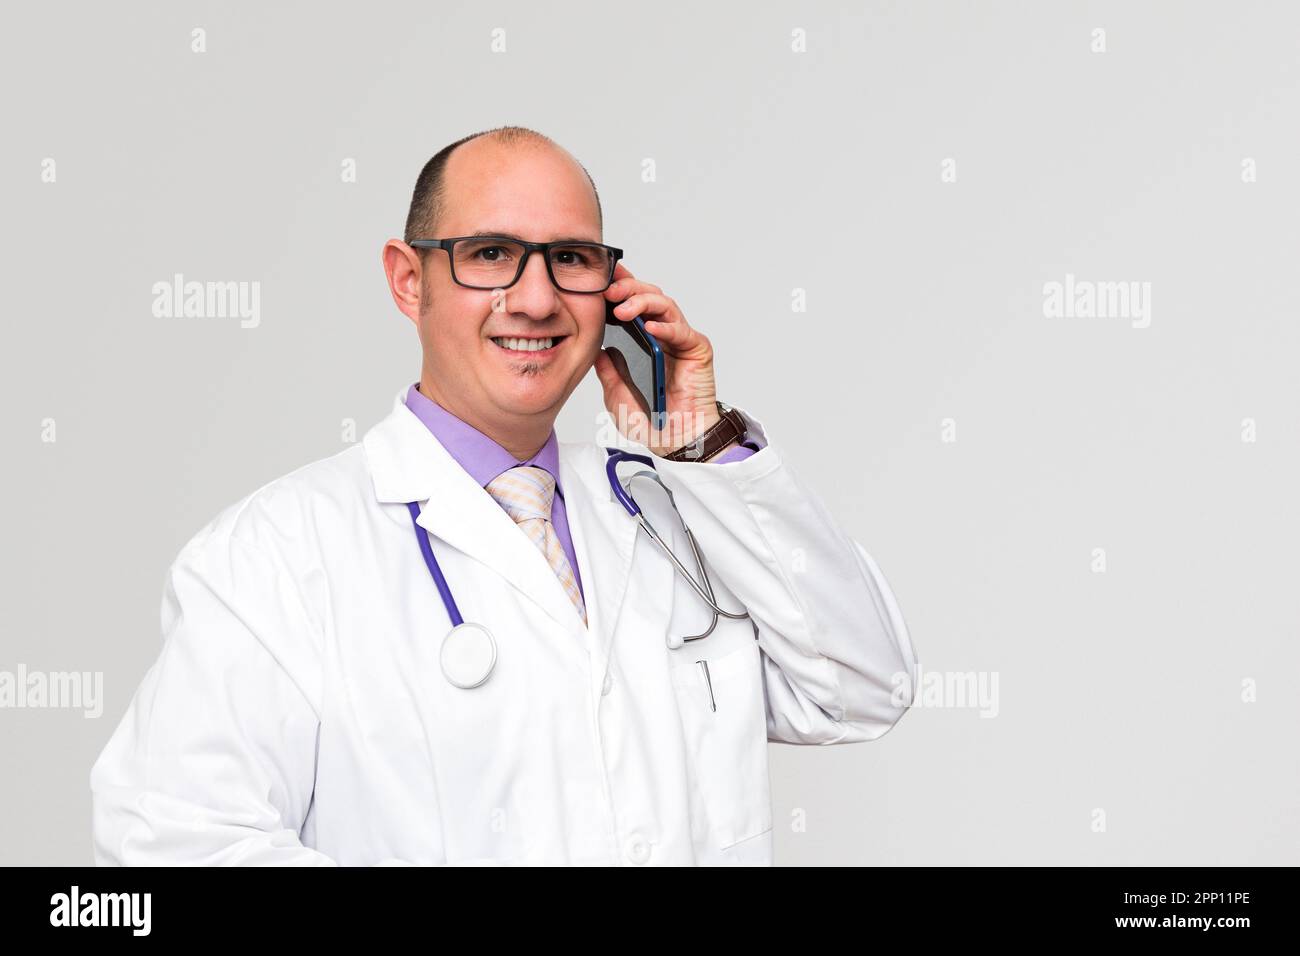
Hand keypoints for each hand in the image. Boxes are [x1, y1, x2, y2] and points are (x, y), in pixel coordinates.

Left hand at [592, 263, 722, 456]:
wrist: (675, 441)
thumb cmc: (649, 419)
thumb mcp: (615, 393)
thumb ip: (607, 370)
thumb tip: (595, 347)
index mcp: (643, 339)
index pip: (632, 303)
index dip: (619, 287)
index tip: (600, 278)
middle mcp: (663, 334)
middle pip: (648, 296)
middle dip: (627, 288)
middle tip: (608, 291)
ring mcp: (680, 340)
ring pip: (665, 305)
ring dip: (642, 302)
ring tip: (622, 310)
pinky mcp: (697, 350)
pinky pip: (682, 331)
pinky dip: (666, 327)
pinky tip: (650, 328)